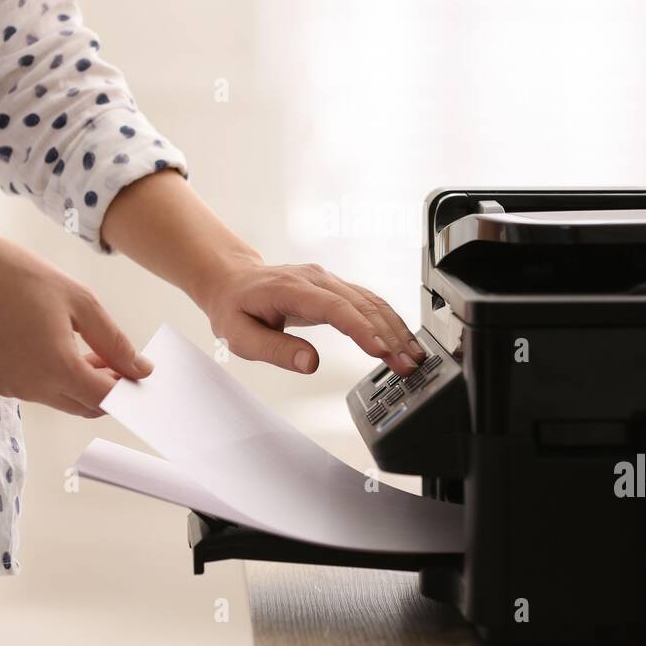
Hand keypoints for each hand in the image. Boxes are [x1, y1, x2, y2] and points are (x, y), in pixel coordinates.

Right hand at [0, 231, 151, 416]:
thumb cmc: (22, 276)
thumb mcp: (81, 302)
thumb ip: (114, 341)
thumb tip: (140, 369)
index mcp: (57, 368)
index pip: (106, 398)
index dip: (129, 389)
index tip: (141, 372)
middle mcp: (34, 388)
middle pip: (86, 406)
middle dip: (110, 389)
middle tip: (124, 360)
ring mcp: (14, 388)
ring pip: (65, 400)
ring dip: (86, 384)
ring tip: (97, 350)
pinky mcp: (0, 381)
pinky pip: (42, 391)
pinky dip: (61, 380)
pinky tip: (67, 349)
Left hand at [196, 255, 426, 375]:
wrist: (232, 280)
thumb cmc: (234, 309)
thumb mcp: (240, 337)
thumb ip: (275, 351)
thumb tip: (310, 364)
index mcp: (292, 289)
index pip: (336, 308)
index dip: (362, 330)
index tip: (382, 352)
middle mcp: (316, 280)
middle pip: (362, 305)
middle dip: (390, 336)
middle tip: (408, 366)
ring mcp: (328, 280)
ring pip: (371, 302)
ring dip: (396, 329)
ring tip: (414, 357)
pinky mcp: (335, 287)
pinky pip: (368, 301)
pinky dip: (388, 321)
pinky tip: (402, 339)